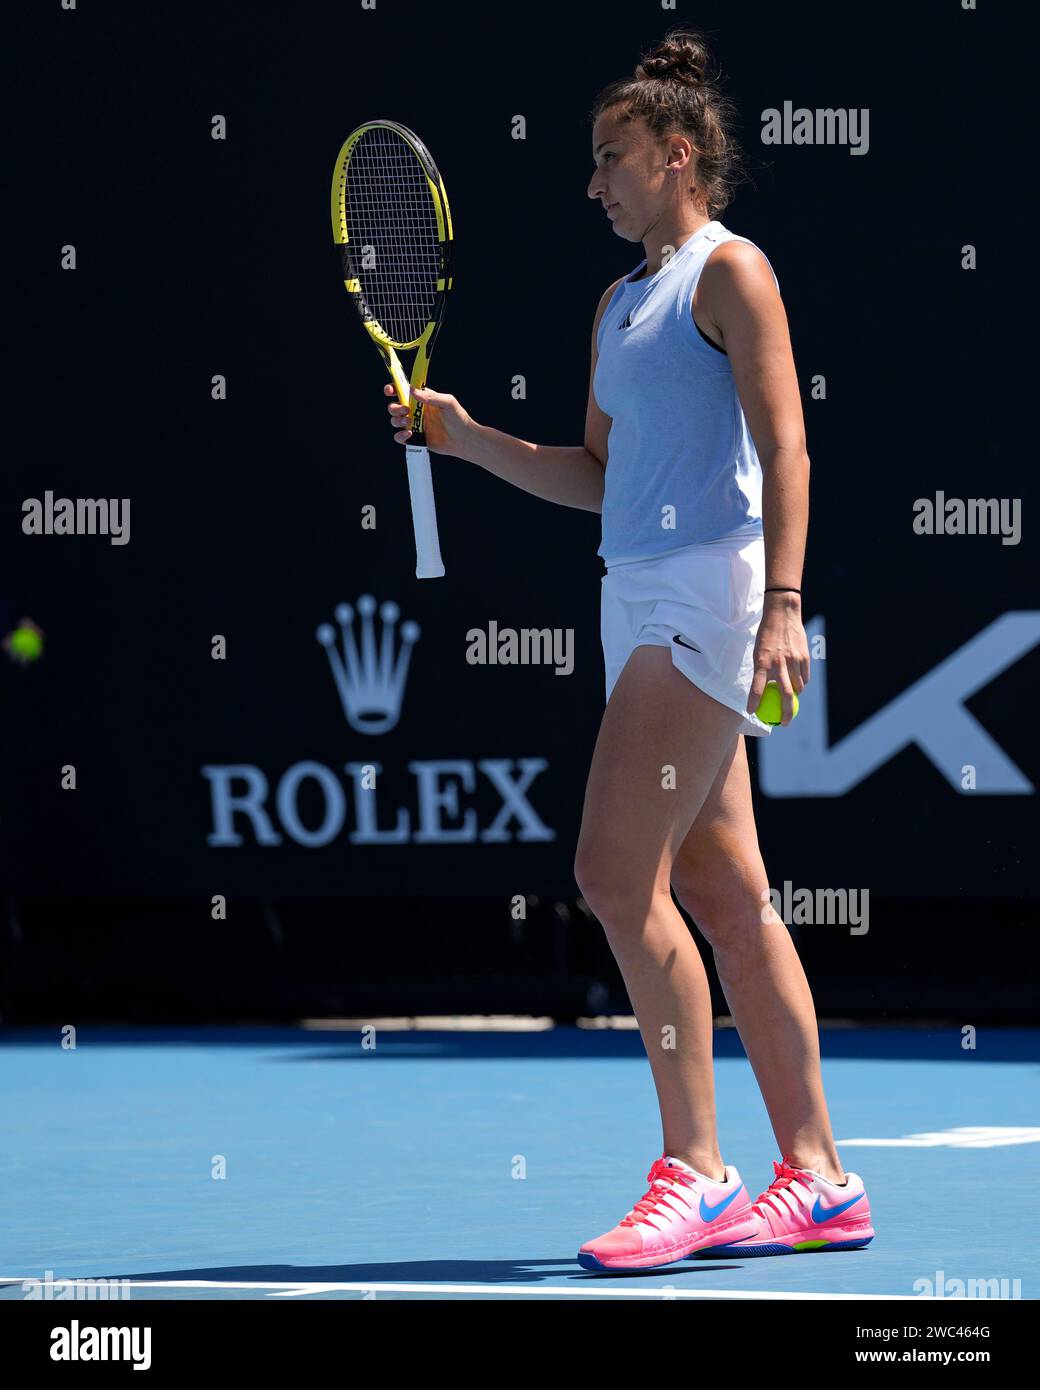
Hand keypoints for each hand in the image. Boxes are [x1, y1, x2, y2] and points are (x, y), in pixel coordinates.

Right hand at [384, 383, 477, 457]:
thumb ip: (430, 396)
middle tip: (407, 410)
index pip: (403, 391)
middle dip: (395, 407)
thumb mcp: (447, 402)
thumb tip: (412, 390)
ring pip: (395, 420)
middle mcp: (416, 411)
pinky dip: (400, 435)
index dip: (393, 389)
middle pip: (394, 406)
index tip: (390, 390)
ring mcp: (414, 425)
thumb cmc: (459, 418)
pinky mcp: (415, 438)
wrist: (464, 439)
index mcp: (422, 399)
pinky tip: (409, 433)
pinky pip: (399, 437)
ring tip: (408, 422)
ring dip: (396, 420)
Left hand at [747, 593, 809, 726]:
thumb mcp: (758, 652)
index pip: (757, 688)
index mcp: (762, 662)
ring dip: (795, 696)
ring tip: (791, 700)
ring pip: (797, 687)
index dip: (754, 703)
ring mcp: (793, 661)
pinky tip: (798, 685)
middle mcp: (778, 664)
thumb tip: (763, 689)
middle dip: (785, 713)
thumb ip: (761, 670)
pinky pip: (805, 677)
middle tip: (784, 723)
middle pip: (784, 695)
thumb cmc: (767, 635)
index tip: (752, 712)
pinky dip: (802, 683)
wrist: (783, 614)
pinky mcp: (804, 657)